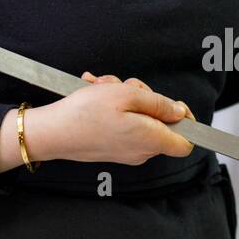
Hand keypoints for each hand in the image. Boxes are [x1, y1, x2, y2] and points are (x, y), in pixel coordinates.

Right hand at [0, 73, 194, 171]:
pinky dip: (113, 107)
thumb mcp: (127, 95)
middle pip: (160, 122)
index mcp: (150, 140)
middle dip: (145, 98)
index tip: (174, 105)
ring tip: (102, 88)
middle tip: (124, 86)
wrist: (52, 132)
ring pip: (139, 118)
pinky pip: (123, 123)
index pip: (186, 144)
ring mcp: (127, 151)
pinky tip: (96, 94)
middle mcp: (141, 151)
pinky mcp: (113, 148)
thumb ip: (159, 104)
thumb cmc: (85, 113)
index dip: (186, 122)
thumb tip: (179, 112)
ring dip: (124, 98)